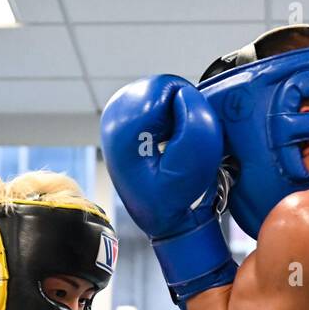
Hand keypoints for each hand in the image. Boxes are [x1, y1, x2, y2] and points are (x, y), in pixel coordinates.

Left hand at [100, 75, 236, 308]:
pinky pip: (158, 109)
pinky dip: (171, 121)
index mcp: (122, 126)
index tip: (186, 136)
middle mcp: (113, 117)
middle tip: (180, 144)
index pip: (165, 86)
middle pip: (162, 89)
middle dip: (181, 112)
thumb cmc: (174, 201)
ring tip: (175, 147)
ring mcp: (119, 121)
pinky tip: (169, 146)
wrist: (162, 222)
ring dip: (178, 117)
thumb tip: (185, 95)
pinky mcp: (128, 126)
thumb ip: (195, 128)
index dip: (188, 106)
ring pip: (162, 97)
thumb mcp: (189, 167)